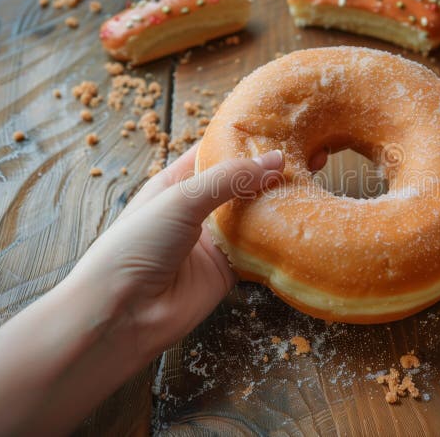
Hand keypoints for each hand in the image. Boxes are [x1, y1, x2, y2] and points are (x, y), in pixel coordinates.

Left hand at [0, 145, 284, 435]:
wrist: (122, 314)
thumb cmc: (136, 246)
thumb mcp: (180, 199)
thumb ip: (229, 178)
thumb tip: (275, 158)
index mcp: (178, 182)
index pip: (217, 151)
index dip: (247, 139)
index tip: (283, 124)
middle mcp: (198, 209)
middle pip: (242, 183)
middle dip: (272, 170)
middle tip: (311, 153)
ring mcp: (215, 241)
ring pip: (256, 215)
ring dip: (281, 202)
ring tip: (317, 180)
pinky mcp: (229, 271)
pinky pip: (261, 250)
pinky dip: (281, 239)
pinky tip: (306, 221)